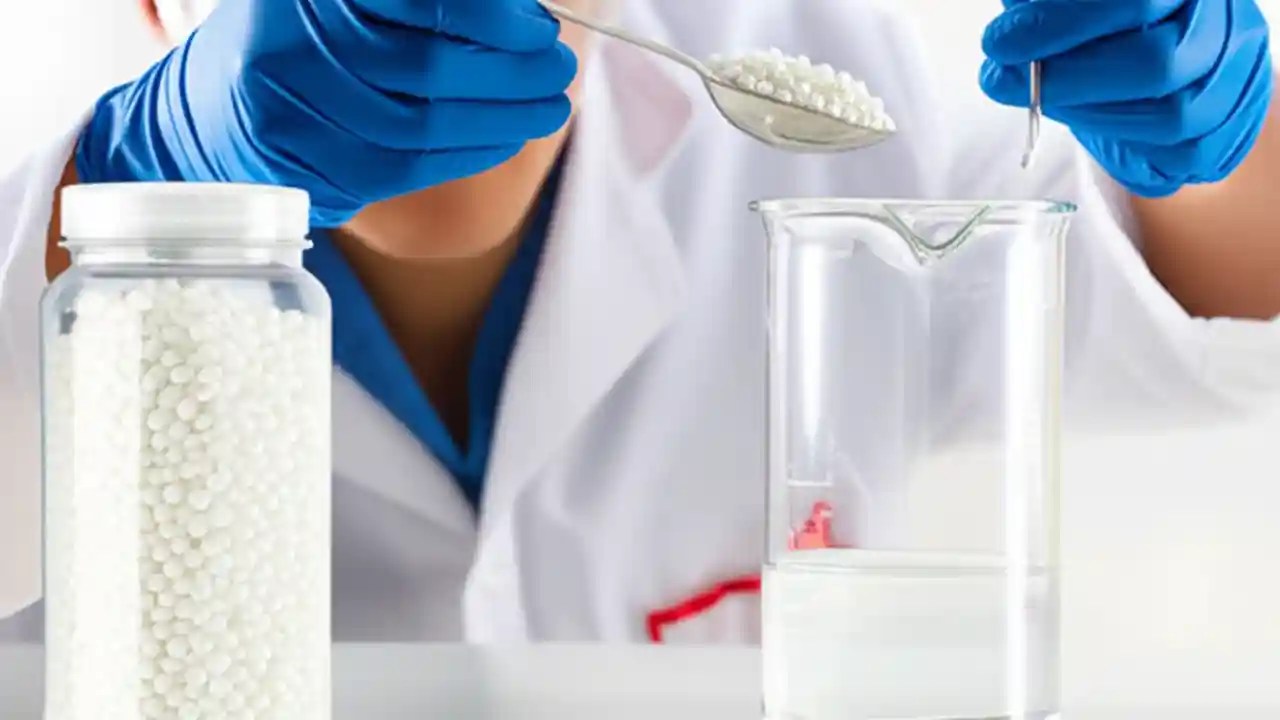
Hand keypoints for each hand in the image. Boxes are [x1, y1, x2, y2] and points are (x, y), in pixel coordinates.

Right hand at [76, 0, 576, 226]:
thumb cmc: (298, 52)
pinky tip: (504, 139)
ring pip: (422, 122)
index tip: (539, 29)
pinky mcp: (298, 162)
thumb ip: (424, 9)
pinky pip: (405, 165)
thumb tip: (522, 17)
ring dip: (502, 118)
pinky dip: (468, 152)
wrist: (203, 124)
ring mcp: (288, 104)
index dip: (492, 16)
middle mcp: (289, 37)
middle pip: (427, 63)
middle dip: (511, 72)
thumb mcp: (344, 7)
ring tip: (547, 108)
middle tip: (557, 72)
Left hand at [980, 0, 1273, 197]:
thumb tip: (1013, 13)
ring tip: (1043, 101)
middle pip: (1154, 64)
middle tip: (1002, 81)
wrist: (1189, 72)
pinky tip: (1090, 123)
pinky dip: (1123, 149)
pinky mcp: (1227, 137)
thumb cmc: (1126, 32)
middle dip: (1066, 80)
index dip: (1060, 24)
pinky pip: (1176, 157)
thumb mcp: (1091, 11)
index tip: (999, 42)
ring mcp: (1235, 86)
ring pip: (1168, 117)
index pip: (1135, 3)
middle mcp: (1227, 32)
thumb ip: (1056, 10)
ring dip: (1086, 115)